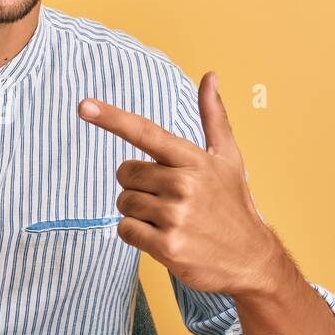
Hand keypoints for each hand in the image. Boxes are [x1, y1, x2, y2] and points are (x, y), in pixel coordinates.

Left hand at [78, 71, 280, 297]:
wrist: (251, 258)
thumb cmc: (232, 204)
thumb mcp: (227, 158)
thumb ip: (213, 116)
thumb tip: (210, 75)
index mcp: (194, 159)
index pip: (145, 132)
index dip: (111, 118)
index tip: (83, 106)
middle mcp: (184, 184)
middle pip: (125, 173)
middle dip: (137, 185)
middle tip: (166, 198)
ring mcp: (175, 216)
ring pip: (124, 202)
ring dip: (138, 212)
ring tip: (170, 219)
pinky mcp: (167, 246)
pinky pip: (125, 229)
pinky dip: (137, 234)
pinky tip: (164, 237)